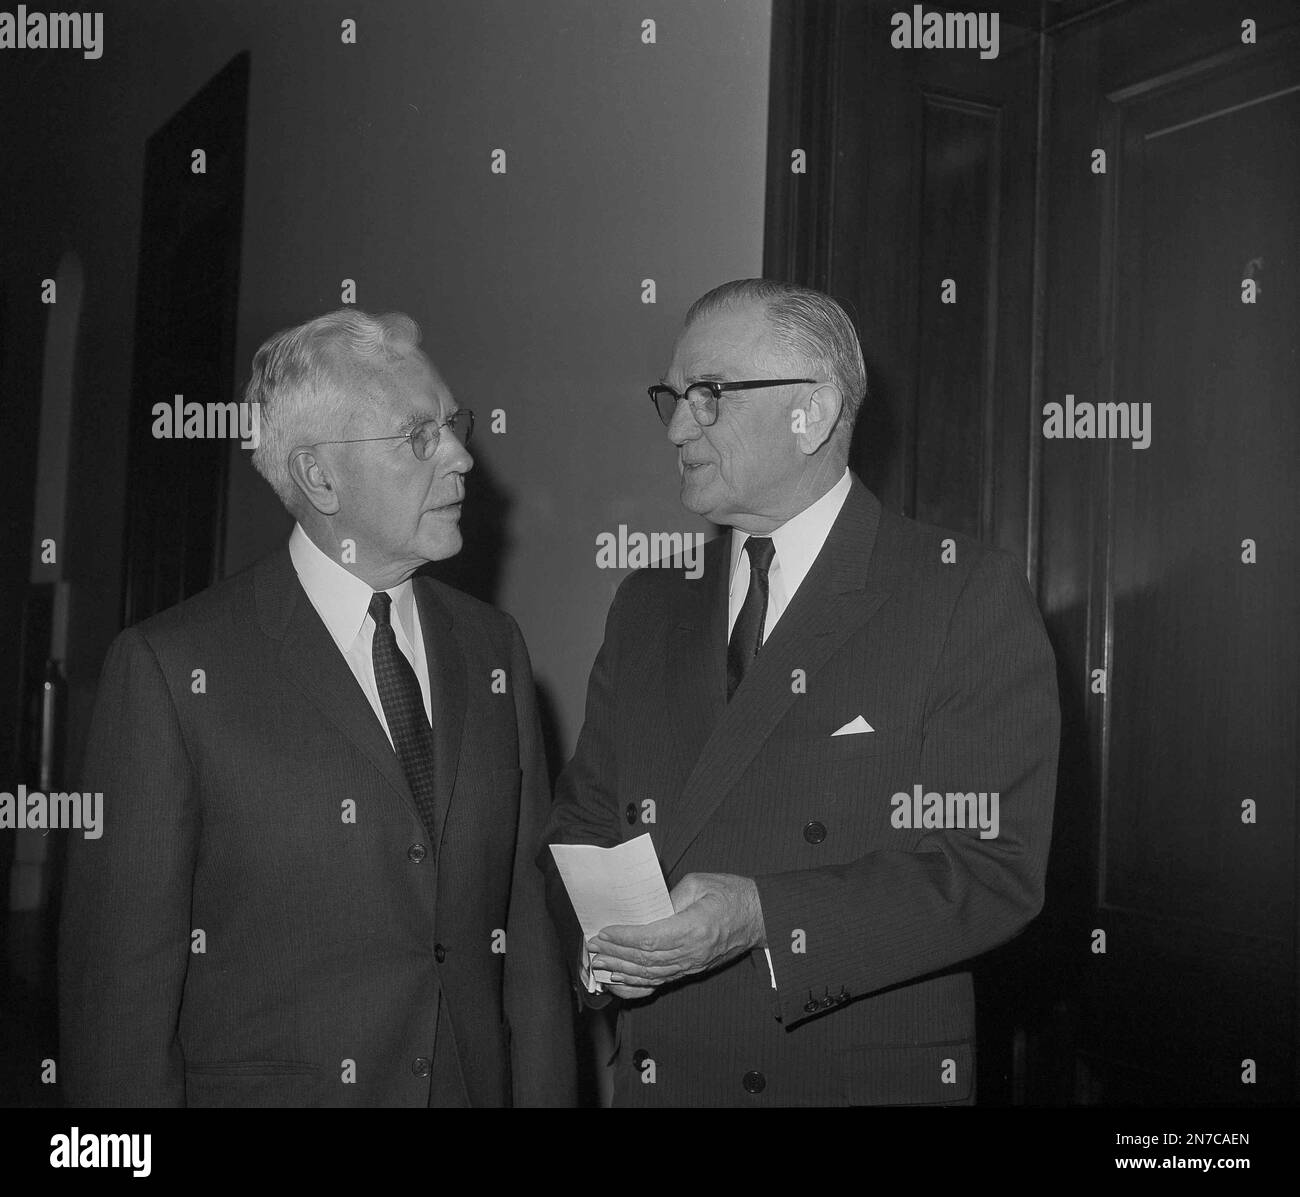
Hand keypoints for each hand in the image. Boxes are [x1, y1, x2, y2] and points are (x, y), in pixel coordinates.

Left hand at [587, 872, 764, 990]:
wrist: (760, 916)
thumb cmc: (732, 894)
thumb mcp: (699, 883)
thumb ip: (669, 897)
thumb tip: (644, 909)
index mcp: (694, 928)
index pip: (651, 938)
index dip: (624, 937)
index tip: (604, 932)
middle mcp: (692, 952)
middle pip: (646, 960)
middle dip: (616, 954)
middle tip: (593, 948)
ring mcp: (692, 965)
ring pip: (651, 974)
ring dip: (622, 970)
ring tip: (599, 964)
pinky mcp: (693, 970)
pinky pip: (661, 982)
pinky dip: (638, 985)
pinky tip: (620, 983)